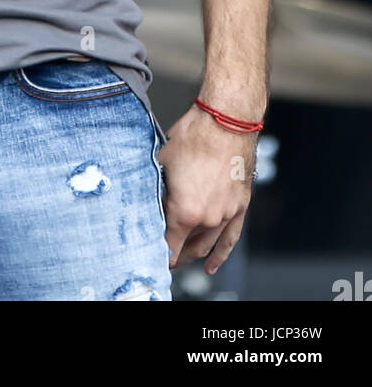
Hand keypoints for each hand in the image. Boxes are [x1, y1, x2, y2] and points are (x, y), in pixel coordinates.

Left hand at [159, 105, 257, 275]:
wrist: (226, 122)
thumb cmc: (194, 136)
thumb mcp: (162, 162)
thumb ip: (156, 187)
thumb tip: (147, 198)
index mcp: (185, 211)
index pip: (168, 244)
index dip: (158, 251)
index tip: (149, 254)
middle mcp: (208, 219)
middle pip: (188, 248)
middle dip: (174, 255)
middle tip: (163, 256)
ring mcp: (226, 215)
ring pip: (208, 245)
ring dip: (194, 254)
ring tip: (182, 258)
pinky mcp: (240, 207)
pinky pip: (230, 238)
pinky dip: (221, 255)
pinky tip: (213, 265)